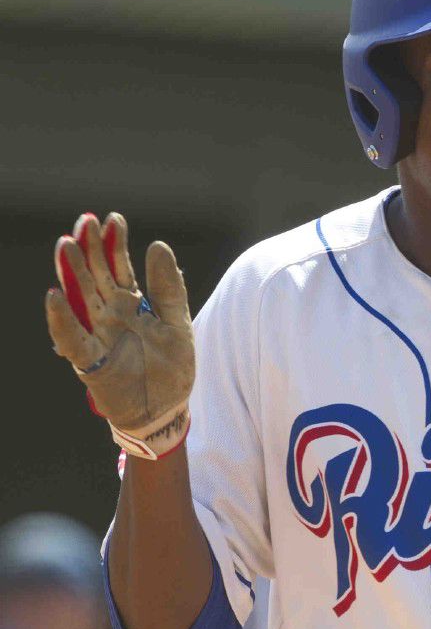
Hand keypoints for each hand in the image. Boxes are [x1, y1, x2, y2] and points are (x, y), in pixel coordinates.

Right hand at [45, 212, 194, 458]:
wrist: (168, 410)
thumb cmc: (172, 368)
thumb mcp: (178, 323)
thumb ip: (169, 288)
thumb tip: (158, 244)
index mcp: (131, 305)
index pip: (119, 268)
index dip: (114, 244)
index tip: (113, 218)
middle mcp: (109, 316)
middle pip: (95, 277)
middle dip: (89, 249)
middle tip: (86, 220)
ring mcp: (98, 336)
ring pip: (80, 300)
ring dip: (71, 273)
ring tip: (66, 245)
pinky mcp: (91, 362)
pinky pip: (73, 339)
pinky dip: (62, 320)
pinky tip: (55, 296)